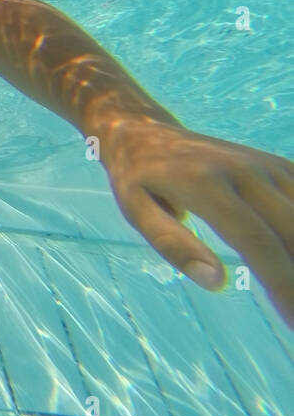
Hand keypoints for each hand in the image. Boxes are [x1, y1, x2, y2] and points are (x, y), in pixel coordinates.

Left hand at [100, 116, 293, 327]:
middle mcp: (244, 170)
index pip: (258, 243)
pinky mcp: (278, 166)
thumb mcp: (136, 210)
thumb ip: (172, 244)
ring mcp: (266, 166)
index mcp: (206, 183)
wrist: (145, 130)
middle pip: (293, 232)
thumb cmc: (138, 179)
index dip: (283, 285)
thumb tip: (216, 281)